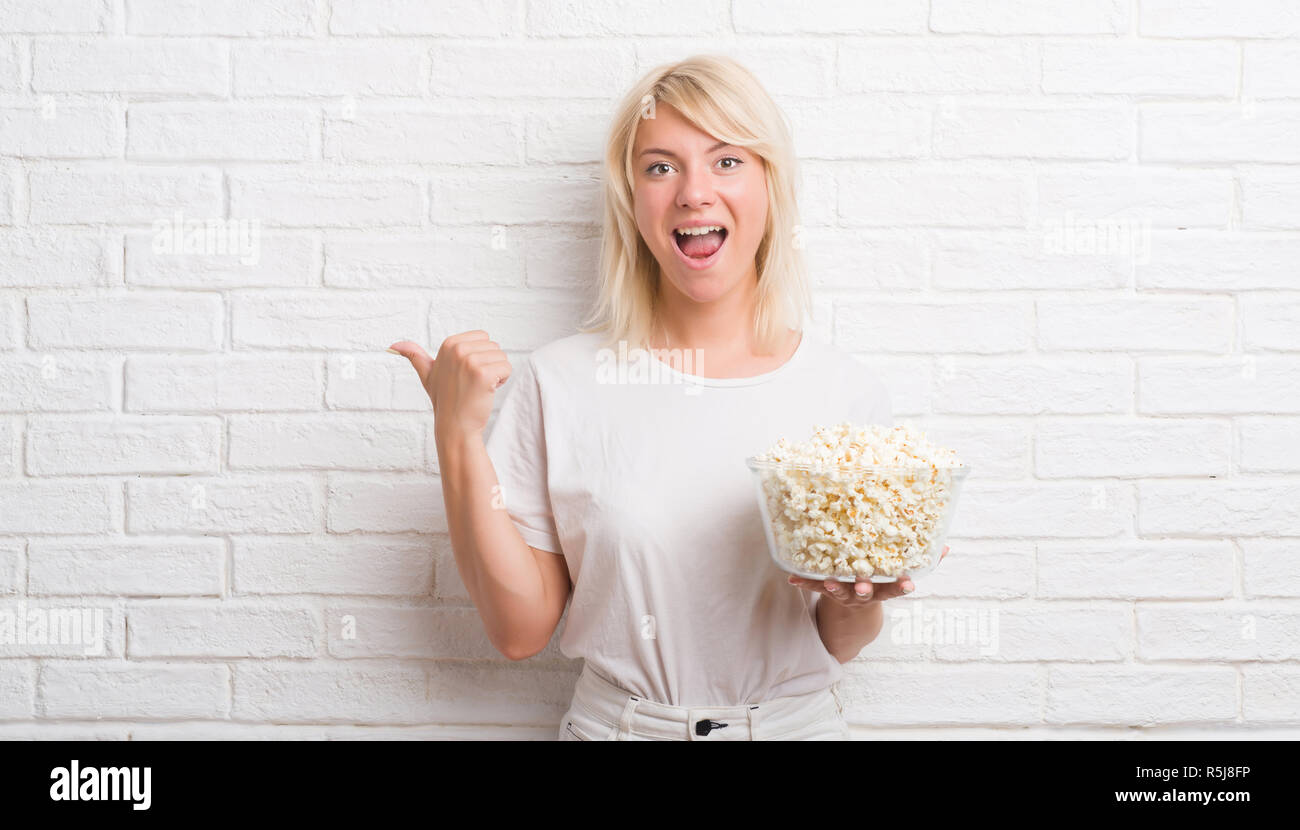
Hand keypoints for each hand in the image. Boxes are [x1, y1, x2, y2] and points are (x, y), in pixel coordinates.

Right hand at [388, 330, 510, 440]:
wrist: (454, 426)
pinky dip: (502, 381)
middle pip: (494, 347)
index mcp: (449, 344)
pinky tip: (486, 392)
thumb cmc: (445, 400)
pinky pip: (506, 369)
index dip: (480, 356)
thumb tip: (393, 345)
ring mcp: (469, 362)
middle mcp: (458, 349)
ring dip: (496, 374)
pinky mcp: (482, 374)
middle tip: (472, 383)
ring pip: (502, 357)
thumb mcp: (427, 375)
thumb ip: (414, 356)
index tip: (465, 373)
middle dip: (489, 365)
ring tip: (478, 388)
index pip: (484, 338)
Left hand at [787, 545, 949, 607]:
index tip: (908, 584)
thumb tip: (945, 546)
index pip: (896, 589)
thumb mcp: (899, 577)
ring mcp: (845, 595)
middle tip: (863, 586)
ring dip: (833, 586)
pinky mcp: (827, 591)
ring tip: (828, 581)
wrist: (853, 614)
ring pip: (839, 592)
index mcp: (883, 590)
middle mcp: (864, 594)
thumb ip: (923, 562)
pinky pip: (814, 586)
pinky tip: (790, 577)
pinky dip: (803, 582)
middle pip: (866, 594)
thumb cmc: (880, 585)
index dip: (902, 586)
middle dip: (865, 589)